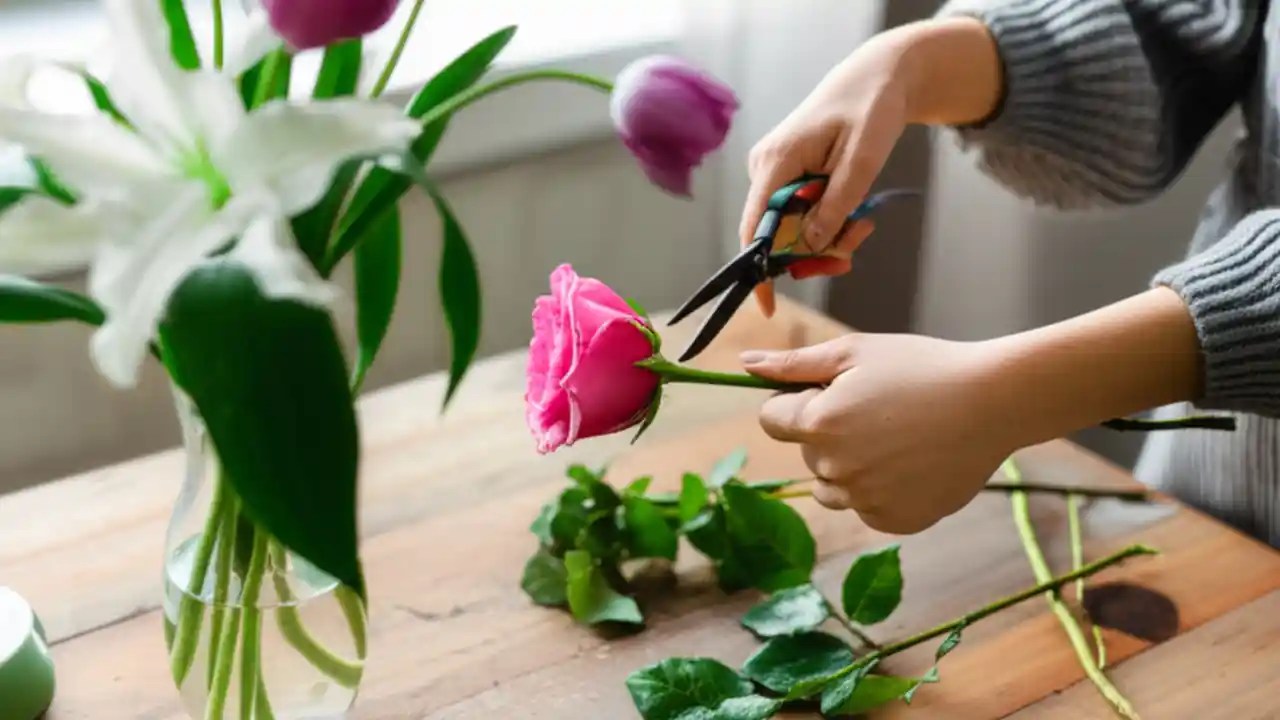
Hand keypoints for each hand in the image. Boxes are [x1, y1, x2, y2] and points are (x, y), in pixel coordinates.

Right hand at [739, 35, 909, 314]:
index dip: (758, 269)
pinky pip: (799, 215)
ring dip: (828, 236)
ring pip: (791, 228)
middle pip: (776, 234)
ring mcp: (773, 173)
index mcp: (776, 161)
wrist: (875, 80)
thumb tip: (810, 245)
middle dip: (816, 250)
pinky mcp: (786, 177)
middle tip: (858, 241)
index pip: (754, 226)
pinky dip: (826, 222)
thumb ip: (836, 204)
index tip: (766, 305)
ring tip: (864, 222)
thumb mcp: (863, 160)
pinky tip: (853, 213)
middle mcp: (765, 169)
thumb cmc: (871, 111)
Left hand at [744, 333, 1017, 533]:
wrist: (992, 403)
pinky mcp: (896, 521)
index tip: (829, 391)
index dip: (795, 402)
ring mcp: (866, 501)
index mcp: (818, 424)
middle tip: (878, 409)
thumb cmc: (922, 367)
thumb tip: (744, 365)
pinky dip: (880, 491)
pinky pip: (866, 509)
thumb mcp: (854, 353)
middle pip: (807, 453)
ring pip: (833, 487)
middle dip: (828, 432)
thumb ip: (793, 364)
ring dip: (850, 466)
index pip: (771, 421)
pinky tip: (911, 462)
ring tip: (895, 437)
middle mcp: (835, 469)